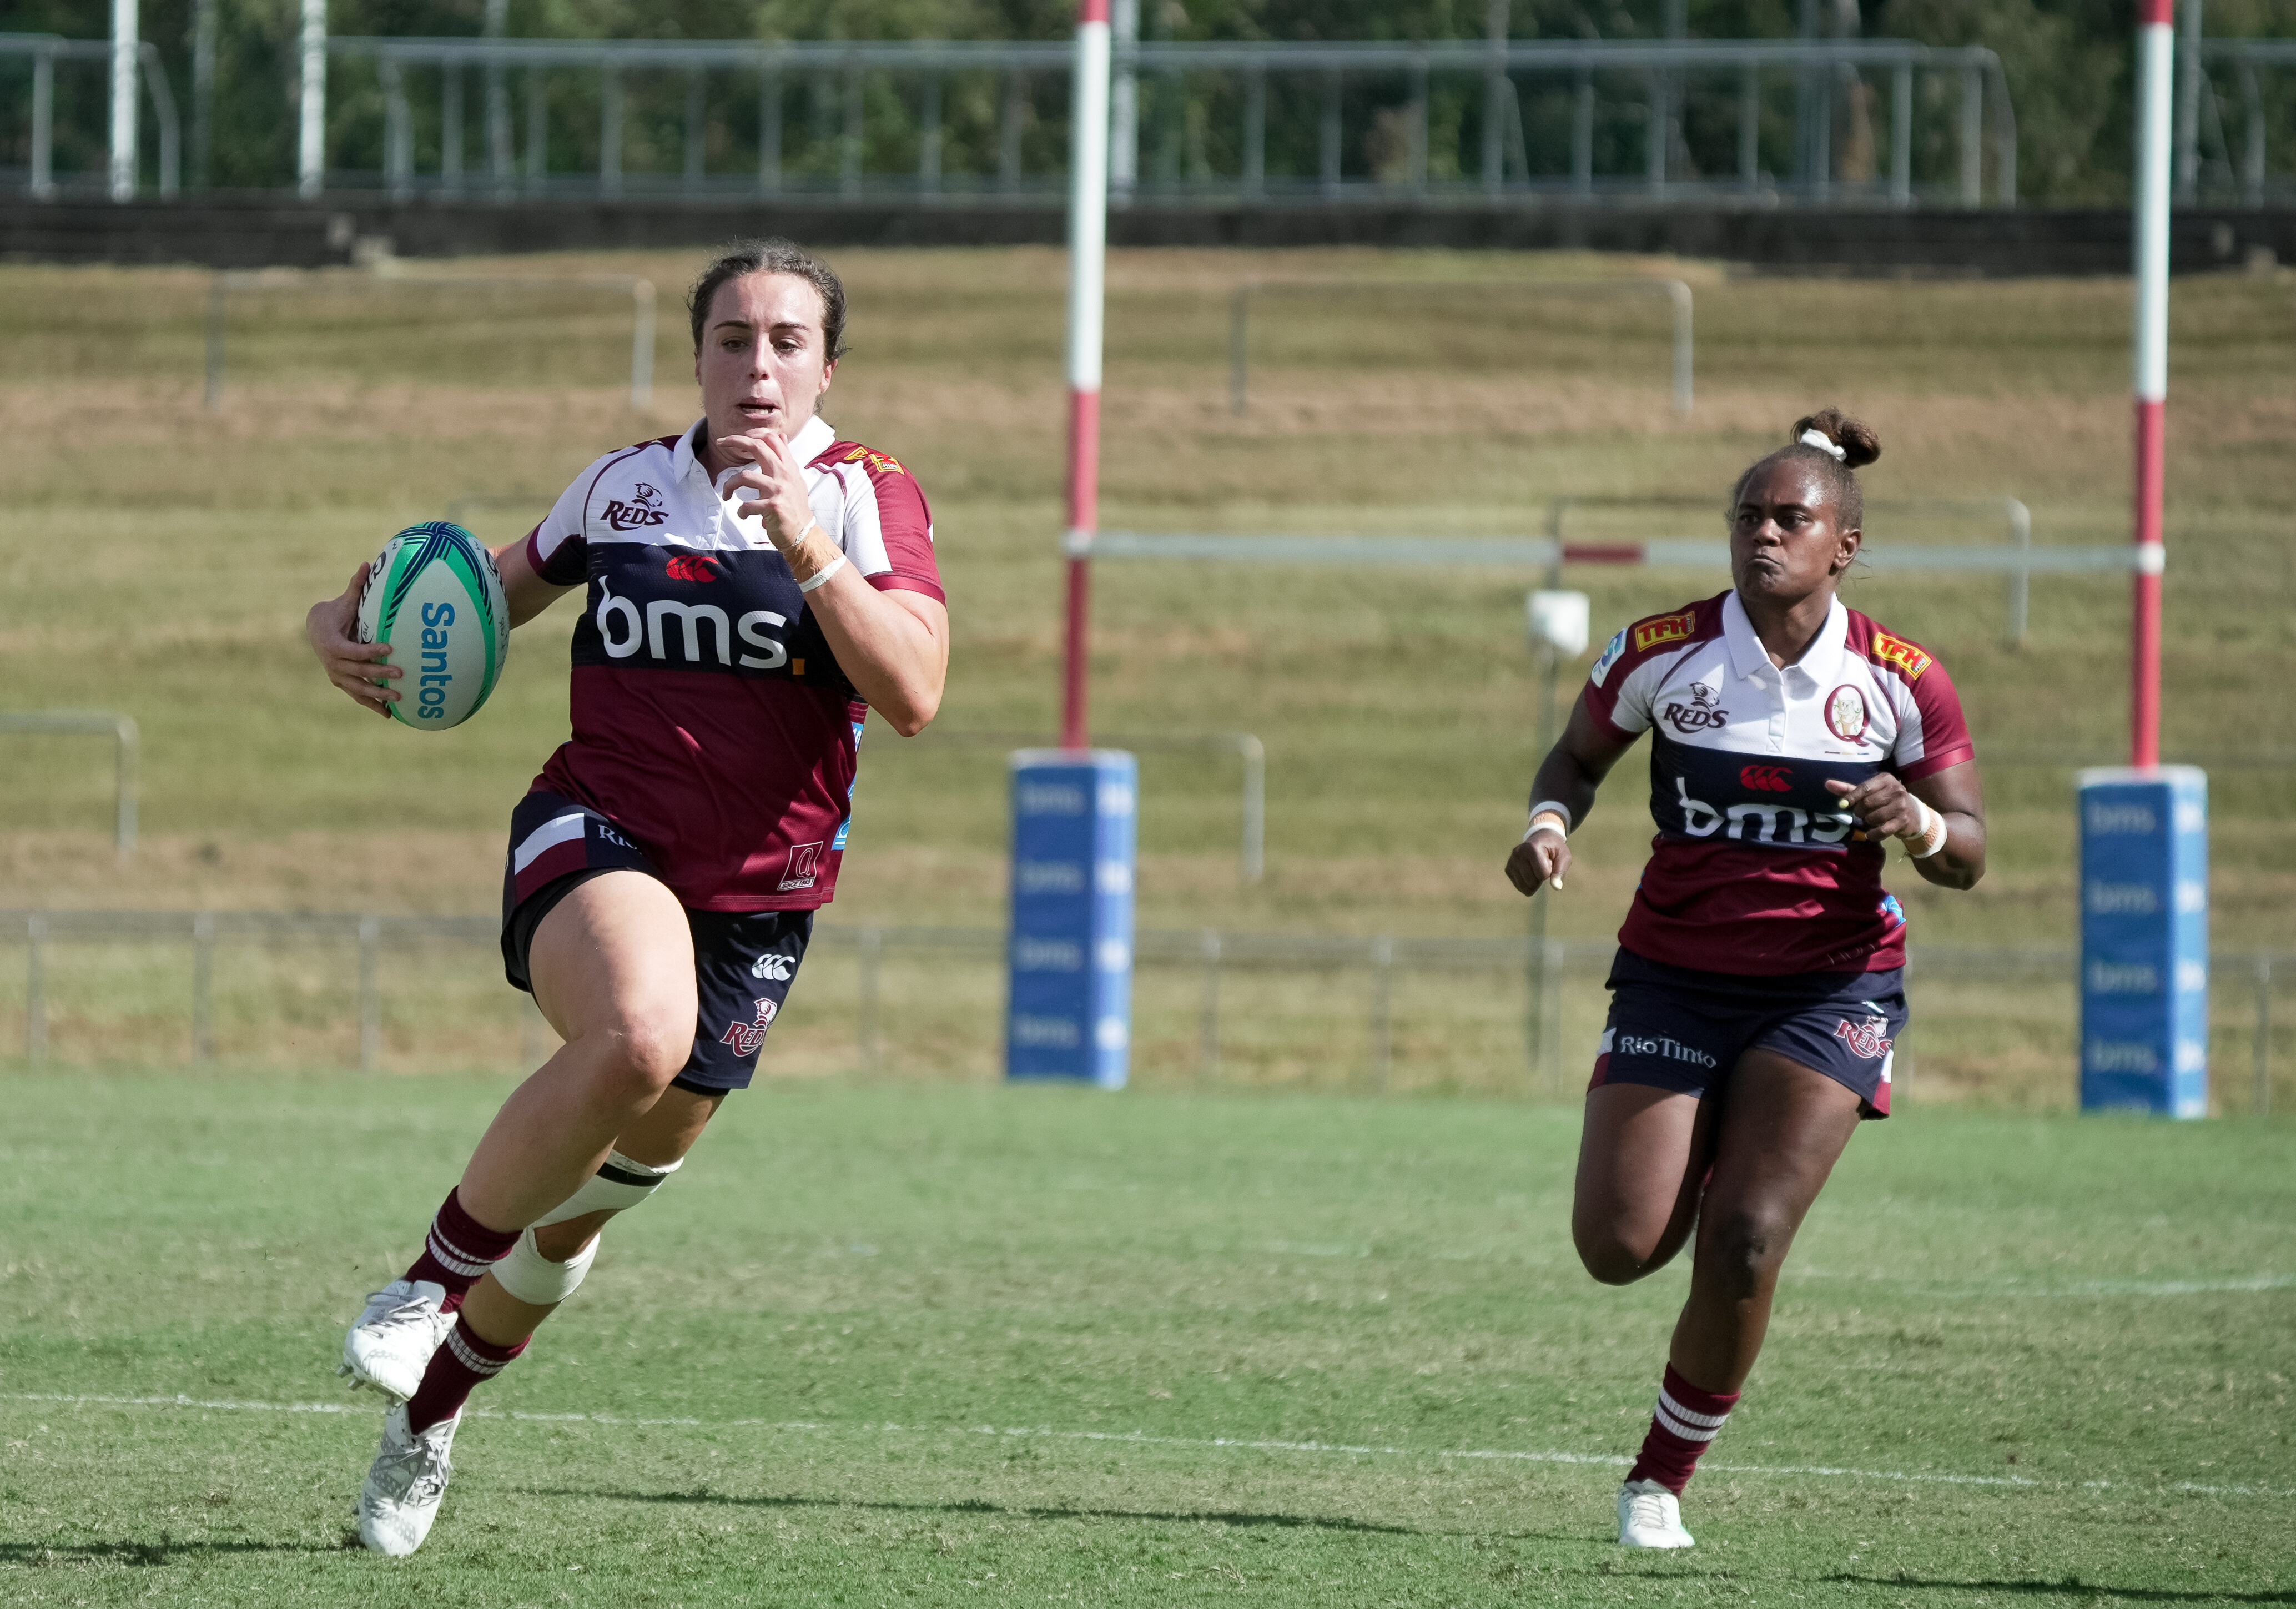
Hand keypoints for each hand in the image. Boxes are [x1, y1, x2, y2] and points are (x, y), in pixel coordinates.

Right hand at [306, 562, 397, 716]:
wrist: (317, 630)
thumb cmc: (337, 613)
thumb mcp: (344, 601)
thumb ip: (356, 586)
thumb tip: (368, 562)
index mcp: (331, 643)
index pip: (351, 651)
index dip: (369, 651)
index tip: (389, 649)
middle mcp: (332, 663)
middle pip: (357, 672)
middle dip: (379, 674)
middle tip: (402, 674)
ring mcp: (337, 676)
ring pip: (358, 689)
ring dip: (378, 694)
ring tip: (401, 698)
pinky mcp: (343, 683)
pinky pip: (358, 697)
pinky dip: (372, 705)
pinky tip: (390, 715)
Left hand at [712, 428, 815, 550]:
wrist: (803, 532)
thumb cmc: (795, 506)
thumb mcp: (794, 478)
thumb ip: (785, 458)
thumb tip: (782, 436)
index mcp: (788, 466)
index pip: (771, 439)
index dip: (752, 433)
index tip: (738, 439)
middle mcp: (784, 474)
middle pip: (757, 447)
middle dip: (735, 440)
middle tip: (720, 443)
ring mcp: (778, 490)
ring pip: (744, 476)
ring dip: (729, 485)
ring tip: (726, 494)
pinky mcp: (772, 507)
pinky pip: (746, 505)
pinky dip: (741, 511)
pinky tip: (743, 515)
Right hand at [1504, 828, 1570, 896]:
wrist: (1540, 838)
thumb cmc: (1554, 848)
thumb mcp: (1563, 856)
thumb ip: (1560, 871)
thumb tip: (1557, 887)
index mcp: (1532, 848)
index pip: (1543, 874)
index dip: (1550, 871)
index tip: (1549, 860)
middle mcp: (1518, 853)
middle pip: (1532, 882)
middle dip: (1542, 877)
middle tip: (1543, 864)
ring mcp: (1511, 861)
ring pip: (1525, 886)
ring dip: (1535, 882)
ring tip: (1536, 868)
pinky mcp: (1508, 869)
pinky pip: (1520, 887)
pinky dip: (1528, 884)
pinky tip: (1530, 872)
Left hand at [1824, 773, 1923, 841]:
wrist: (1913, 814)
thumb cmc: (1886, 800)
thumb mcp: (1870, 792)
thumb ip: (1849, 789)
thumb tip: (1827, 784)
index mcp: (1886, 779)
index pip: (1864, 788)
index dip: (1851, 798)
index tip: (1843, 805)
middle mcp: (1896, 790)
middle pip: (1867, 803)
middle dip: (1860, 811)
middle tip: (1863, 813)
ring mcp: (1901, 806)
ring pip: (1872, 817)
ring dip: (1867, 822)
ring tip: (1871, 820)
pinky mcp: (1902, 821)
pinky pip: (1880, 831)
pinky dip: (1872, 834)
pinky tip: (1871, 832)